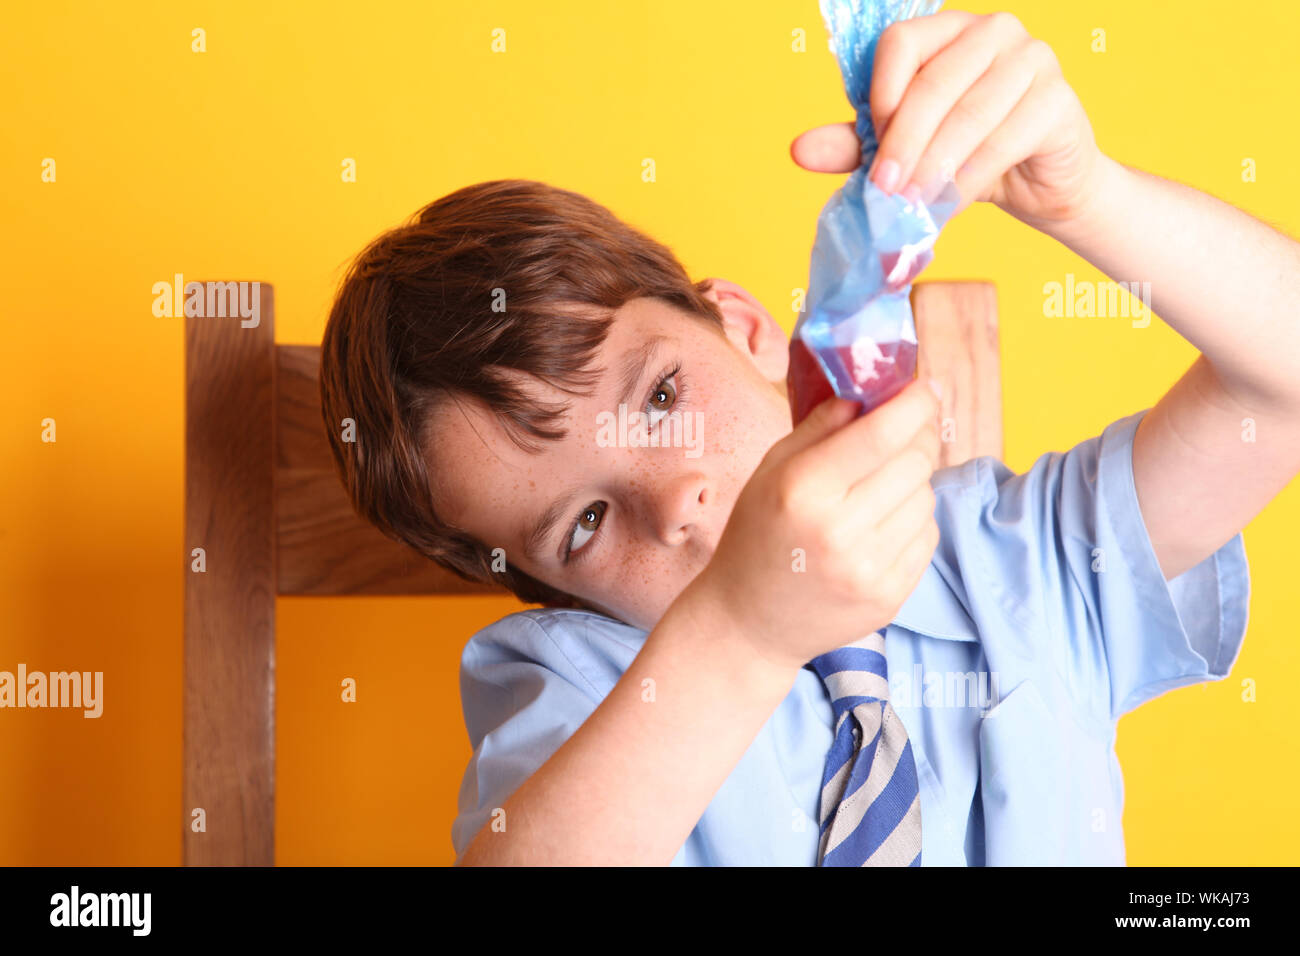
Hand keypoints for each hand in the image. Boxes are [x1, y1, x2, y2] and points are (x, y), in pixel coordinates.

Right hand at [691, 379, 941, 672]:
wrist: (750, 624)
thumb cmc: (757, 535)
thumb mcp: (770, 469)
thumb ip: (820, 425)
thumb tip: (869, 392)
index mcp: (803, 490)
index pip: (882, 433)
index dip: (915, 403)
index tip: (925, 388)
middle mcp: (840, 531)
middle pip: (916, 462)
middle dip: (918, 437)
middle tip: (905, 432)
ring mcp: (870, 569)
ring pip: (927, 498)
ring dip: (913, 482)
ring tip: (878, 489)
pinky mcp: (891, 596)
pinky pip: (927, 536)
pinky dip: (912, 521)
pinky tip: (879, 526)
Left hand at [791, 10, 1103, 232]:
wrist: (1037, 184)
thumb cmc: (966, 156)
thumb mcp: (906, 149)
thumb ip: (856, 144)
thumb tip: (799, 150)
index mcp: (948, 30)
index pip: (901, 43)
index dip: (880, 97)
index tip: (872, 151)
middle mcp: (993, 30)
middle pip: (933, 83)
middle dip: (902, 144)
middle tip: (884, 192)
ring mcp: (1032, 58)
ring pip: (968, 114)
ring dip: (933, 166)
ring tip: (911, 205)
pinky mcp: (1057, 99)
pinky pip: (1004, 140)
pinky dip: (969, 179)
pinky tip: (948, 204)